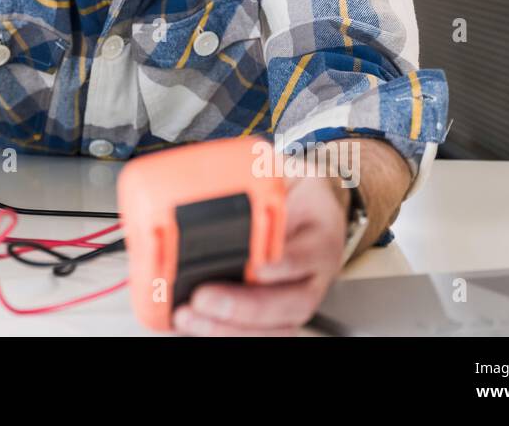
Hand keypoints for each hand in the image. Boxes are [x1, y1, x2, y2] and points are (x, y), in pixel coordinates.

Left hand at [172, 174, 349, 335]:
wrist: (314, 208)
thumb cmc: (298, 194)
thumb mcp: (288, 175)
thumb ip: (262, 179)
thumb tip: (221, 181)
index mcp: (319, 240)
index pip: (306, 257)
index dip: (282, 266)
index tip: (257, 266)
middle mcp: (312, 278)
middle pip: (289, 305)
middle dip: (243, 308)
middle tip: (203, 298)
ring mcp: (294, 300)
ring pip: (273, 329)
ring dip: (228, 330)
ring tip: (189, 317)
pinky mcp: (274, 313)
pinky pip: (254, 331)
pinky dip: (218, 332)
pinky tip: (189, 325)